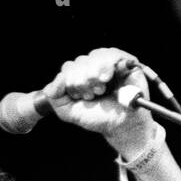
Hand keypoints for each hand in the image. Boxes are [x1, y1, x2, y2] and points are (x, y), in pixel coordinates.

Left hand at [41, 48, 155, 152]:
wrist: (120, 126)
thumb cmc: (97, 118)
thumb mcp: (67, 111)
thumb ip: (54, 94)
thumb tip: (58, 77)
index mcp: (80, 76)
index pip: (68, 67)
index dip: (71, 82)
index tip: (80, 97)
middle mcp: (95, 67)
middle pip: (80, 61)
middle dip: (82, 81)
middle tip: (92, 96)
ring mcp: (110, 64)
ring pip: (94, 56)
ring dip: (93, 75)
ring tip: (100, 90)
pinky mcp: (126, 62)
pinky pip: (112, 54)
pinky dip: (105, 66)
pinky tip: (105, 78)